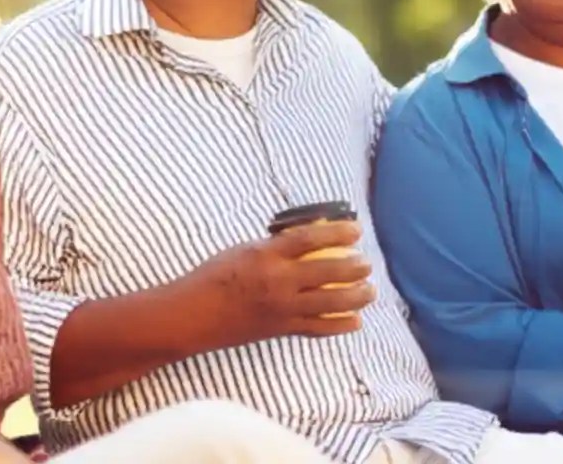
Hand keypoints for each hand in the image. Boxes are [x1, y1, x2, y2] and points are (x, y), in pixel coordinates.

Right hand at [181, 220, 375, 348]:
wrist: (193, 315)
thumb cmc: (212, 277)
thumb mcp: (241, 250)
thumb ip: (272, 246)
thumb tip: (304, 240)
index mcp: (266, 255)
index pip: (309, 239)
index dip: (336, 233)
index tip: (355, 231)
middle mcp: (278, 281)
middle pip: (328, 272)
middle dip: (354, 268)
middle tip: (367, 264)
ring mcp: (282, 308)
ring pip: (330, 302)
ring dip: (355, 296)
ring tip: (369, 291)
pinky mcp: (281, 330)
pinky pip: (318, 328)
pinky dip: (340, 325)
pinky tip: (355, 320)